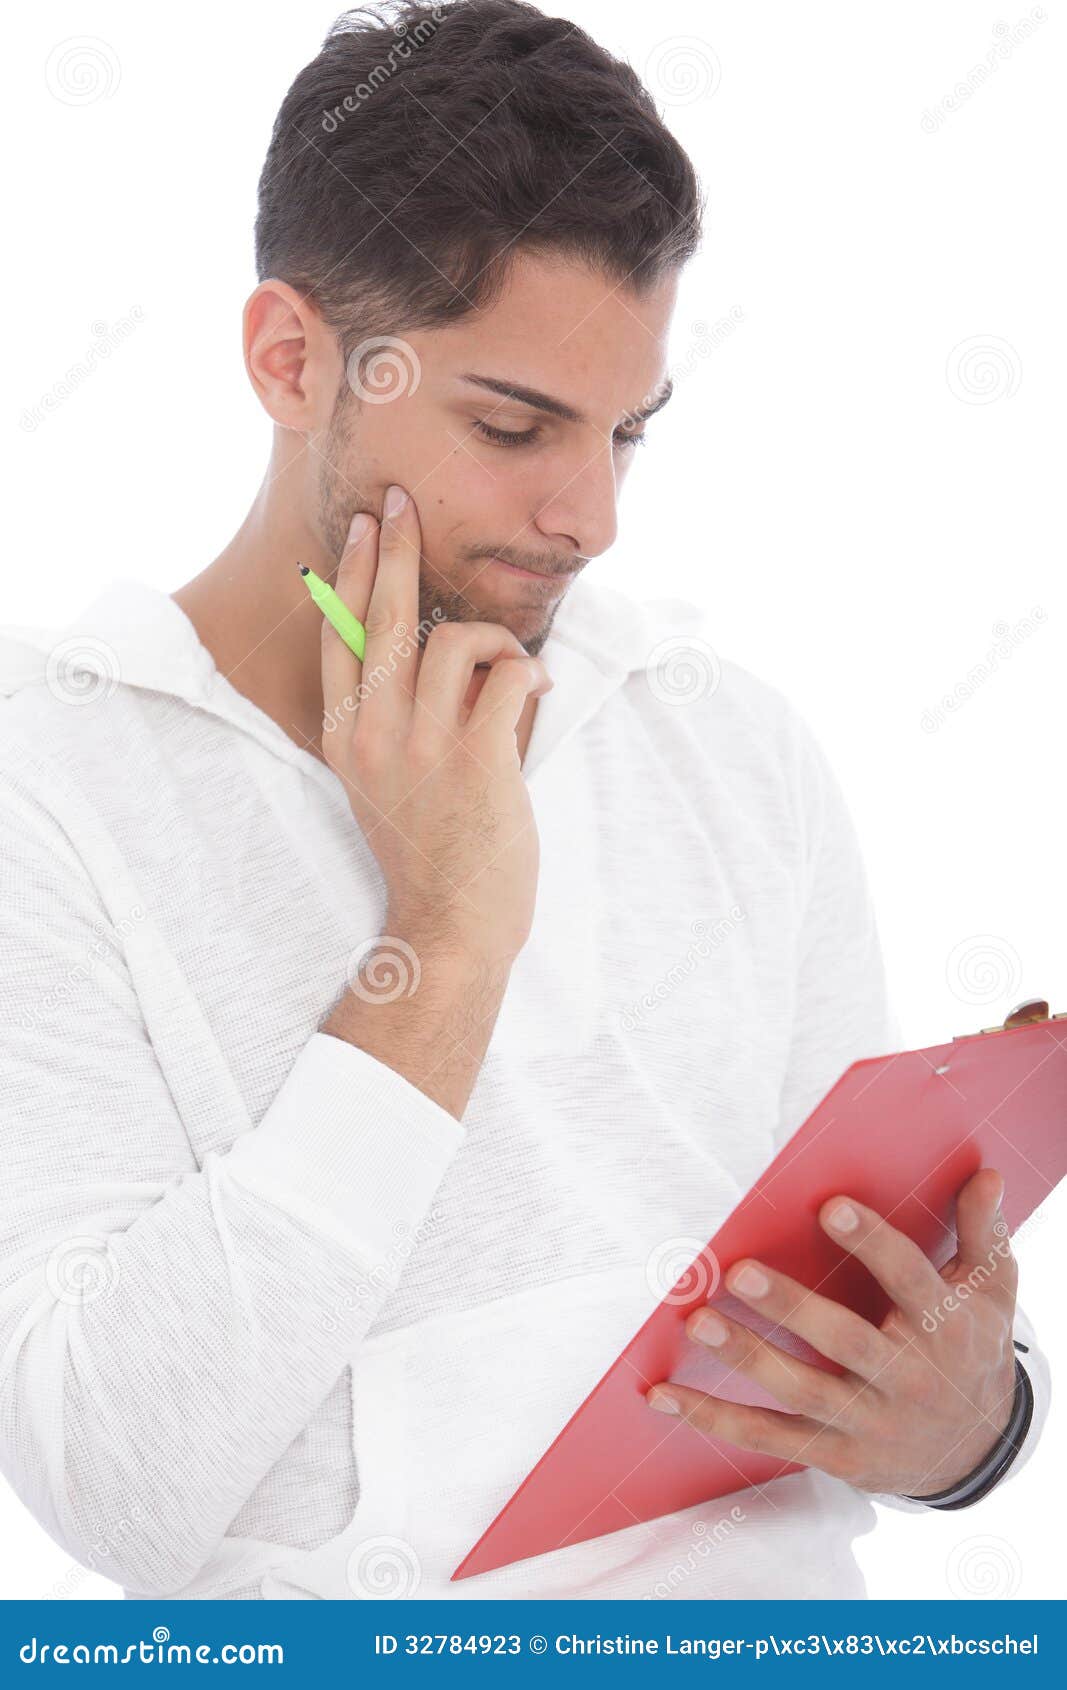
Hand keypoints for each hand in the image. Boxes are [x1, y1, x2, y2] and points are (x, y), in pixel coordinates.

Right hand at [320, 485, 552, 963]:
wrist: (452, 920)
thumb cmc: (430, 850)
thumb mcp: (383, 782)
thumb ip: (395, 718)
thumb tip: (437, 649)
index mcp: (346, 736)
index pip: (338, 636)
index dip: (348, 574)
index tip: (363, 528)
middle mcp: (376, 732)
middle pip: (380, 615)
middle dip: (394, 547)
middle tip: (403, 501)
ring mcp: (423, 743)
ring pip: (456, 639)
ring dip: (497, 639)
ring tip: (513, 670)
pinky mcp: (478, 756)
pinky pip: (507, 675)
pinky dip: (528, 673)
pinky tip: (534, 692)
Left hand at [645, 1167, 1018, 1497]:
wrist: (976, 1449)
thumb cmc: (970, 1346)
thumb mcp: (991, 1291)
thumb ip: (983, 1231)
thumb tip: (986, 1173)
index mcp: (943, 1328)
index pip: (908, 1280)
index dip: (871, 1243)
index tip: (829, 1205)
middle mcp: (906, 1377)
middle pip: (845, 1341)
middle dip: (791, 1309)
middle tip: (738, 1273)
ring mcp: (868, 1421)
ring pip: (800, 1390)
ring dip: (745, 1357)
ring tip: (697, 1322)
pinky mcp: (836, 1455)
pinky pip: (769, 1436)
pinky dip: (714, 1417)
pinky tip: (665, 1395)